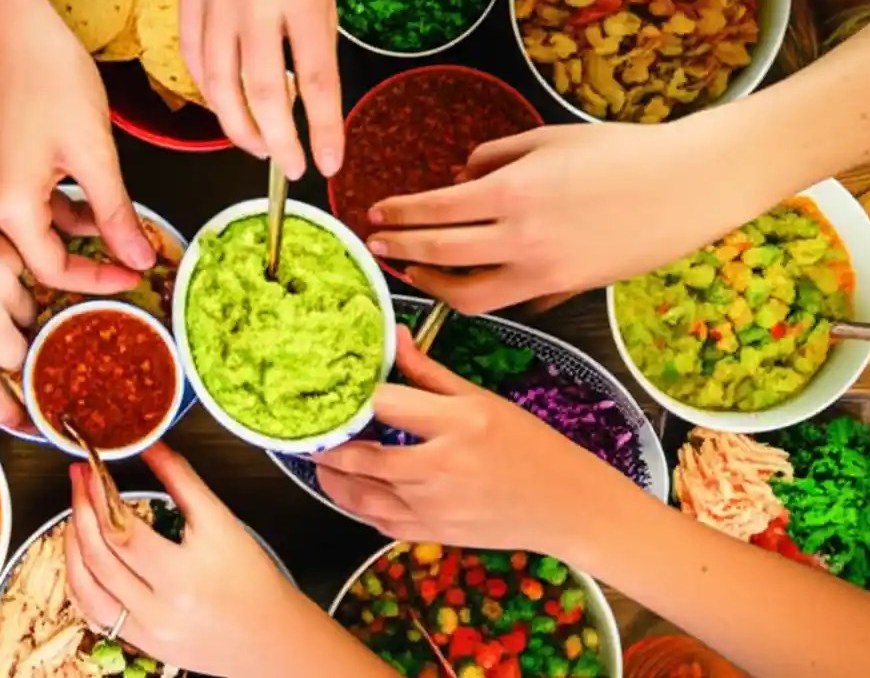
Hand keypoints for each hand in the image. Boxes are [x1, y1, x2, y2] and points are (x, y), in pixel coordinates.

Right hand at [0, 0, 152, 292]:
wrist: (9, 26)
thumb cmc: (47, 77)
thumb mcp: (95, 154)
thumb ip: (116, 214)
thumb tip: (138, 257)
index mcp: (9, 205)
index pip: (52, 271)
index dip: (97, 280)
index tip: (133, 275)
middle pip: (39, 253)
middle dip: (88, 255)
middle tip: (129, 252)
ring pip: (34, 228)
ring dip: (76, 228)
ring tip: (118, 216)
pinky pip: (24, 203)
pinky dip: (58, 206)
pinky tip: (89, 193)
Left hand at [65, 444, 311, 677]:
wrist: (271, 636)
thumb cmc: (252, 577)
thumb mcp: (221, 521)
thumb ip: (182, 480)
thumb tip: (151, 447)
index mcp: (181, 575)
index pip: (122, 529)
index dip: (99, 495)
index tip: (92, 467)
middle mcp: (158, 608)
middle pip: (99, 555)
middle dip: (81, 509)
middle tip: (79, 480)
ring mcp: (145, 630)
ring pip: (85, 586)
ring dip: (72, 544)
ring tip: (75, 513)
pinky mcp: (139, 642)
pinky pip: (93, 610)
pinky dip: (81, 579)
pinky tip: (82, 554)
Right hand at [179, 0, 341, 178]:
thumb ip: (318, 22)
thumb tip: (313, 85)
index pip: (318, 78)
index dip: (324, 129)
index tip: (329, 162)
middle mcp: (256, 0)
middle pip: (263, 93)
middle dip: (278, 141)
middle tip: (293, 167)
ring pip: (219, 83)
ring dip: (238, 126)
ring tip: (258, 147)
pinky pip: (192, 54)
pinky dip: (206, 89)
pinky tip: (222, 106)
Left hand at [313, 326, 630, 555]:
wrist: (564, 505)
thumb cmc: (527, 446)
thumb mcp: (481, 399)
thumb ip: (429, 372)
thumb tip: (394, 337)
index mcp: (457, 422)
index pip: (385, 405)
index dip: (352, 399)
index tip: (328, 392)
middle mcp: (442, 465)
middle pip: (363, 457)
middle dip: (328, 447)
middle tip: (305, 434)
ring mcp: (436, 505)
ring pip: (364, 495)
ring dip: (333, 480)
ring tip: (318, 462)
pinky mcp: (435, 532)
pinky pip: (381, 521)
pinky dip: (359, 506)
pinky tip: (349, 491)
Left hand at [365, 117, 782, 312]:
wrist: (688, 185)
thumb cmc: (620, 152)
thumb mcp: (548, 138)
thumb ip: (494, 156)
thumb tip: (458, 177)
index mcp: (512, 189)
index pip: (434, 209)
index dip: (398, 214)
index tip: (376, 214)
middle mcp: (520, 236)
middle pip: (439, 253)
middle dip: (400, 249)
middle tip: (377, 244)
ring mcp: (542, 270)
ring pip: (467, 295)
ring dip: (432, 284)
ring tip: (414, 271)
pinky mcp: (563, 289)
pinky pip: (506, 301)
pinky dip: (477, 294)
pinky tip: (465, 282)